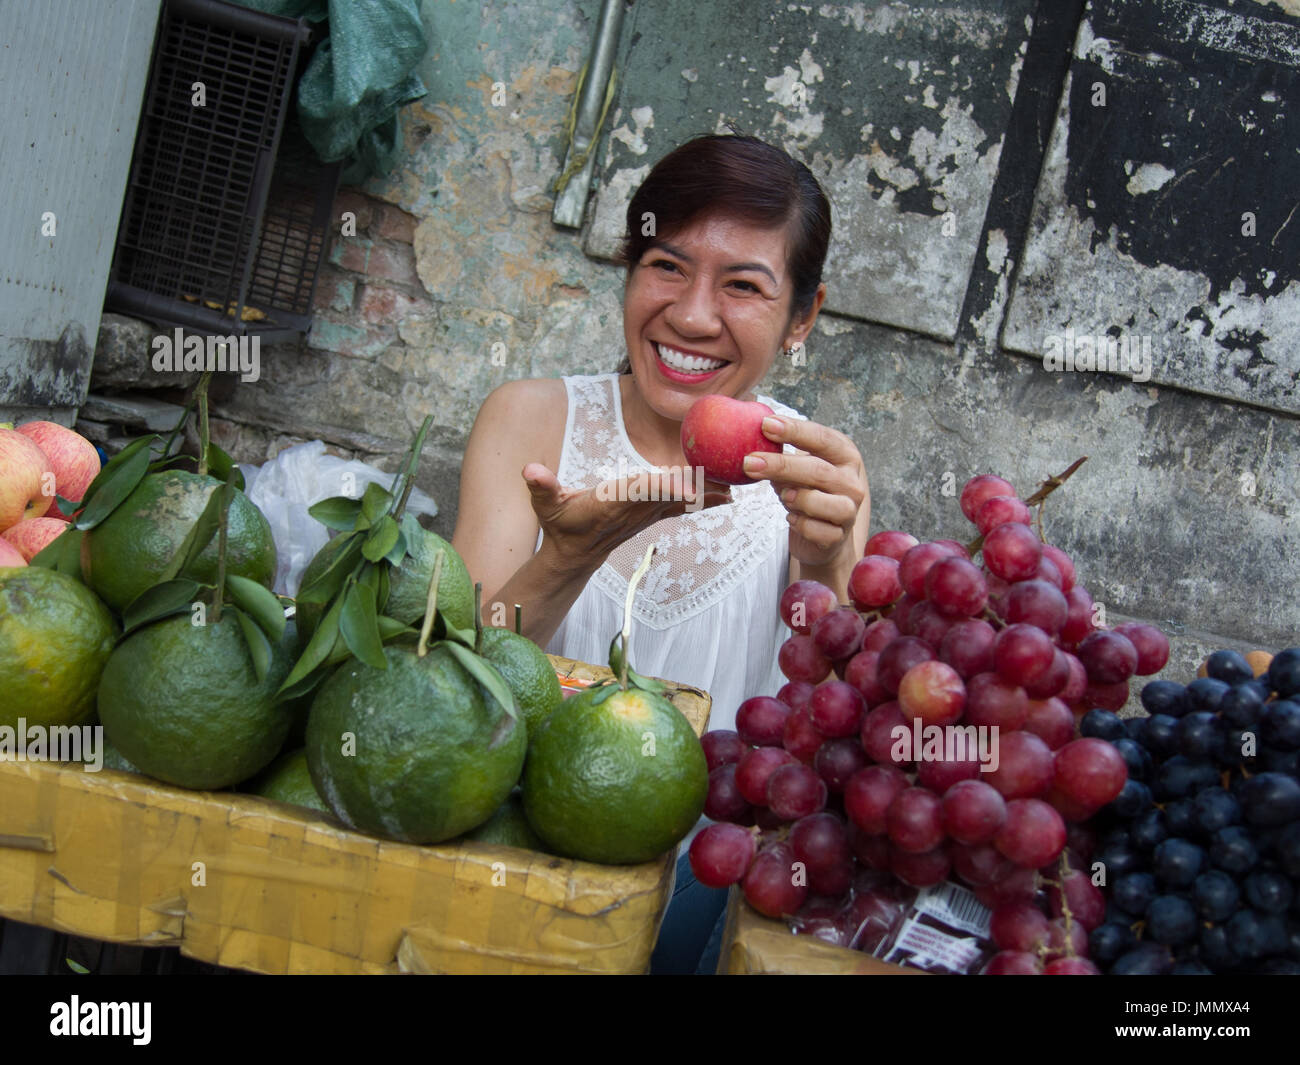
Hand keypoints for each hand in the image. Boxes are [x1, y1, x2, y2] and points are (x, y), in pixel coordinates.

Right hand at [521, 463, 731, 573]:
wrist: (574, 554)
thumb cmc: (561, 524)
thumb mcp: (545, 505)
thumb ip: (541, 486)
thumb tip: (529, 469)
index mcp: (614, 501)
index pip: (643, 490)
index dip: (664, 485)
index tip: (688, 483)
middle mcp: (637, 509)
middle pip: (675, 495)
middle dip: (702, 487)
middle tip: (733, 479)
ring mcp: (647, 514)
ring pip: (684, 501)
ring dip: (710, 493)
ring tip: (739, 485)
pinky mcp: (651, 515)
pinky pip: (682, 505)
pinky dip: (705, 498)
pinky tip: (728, 495)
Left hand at [741, 416, 867, 569]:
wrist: (824, 533)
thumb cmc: (807, 490)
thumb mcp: (795, 469)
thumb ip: (781, 455)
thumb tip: (749, 441)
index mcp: (844, 455)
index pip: (822, 438)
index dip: (794, 431)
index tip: (765, 426)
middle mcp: (851, 481)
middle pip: (819, 471)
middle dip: (782, 466)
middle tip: (749, 462)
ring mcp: (849, 510)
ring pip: (827, 504)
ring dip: (799, 499)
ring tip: (783, 496)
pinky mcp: (839, 536)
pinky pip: (820, 532)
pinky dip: (802, 525)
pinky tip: (791, 518)